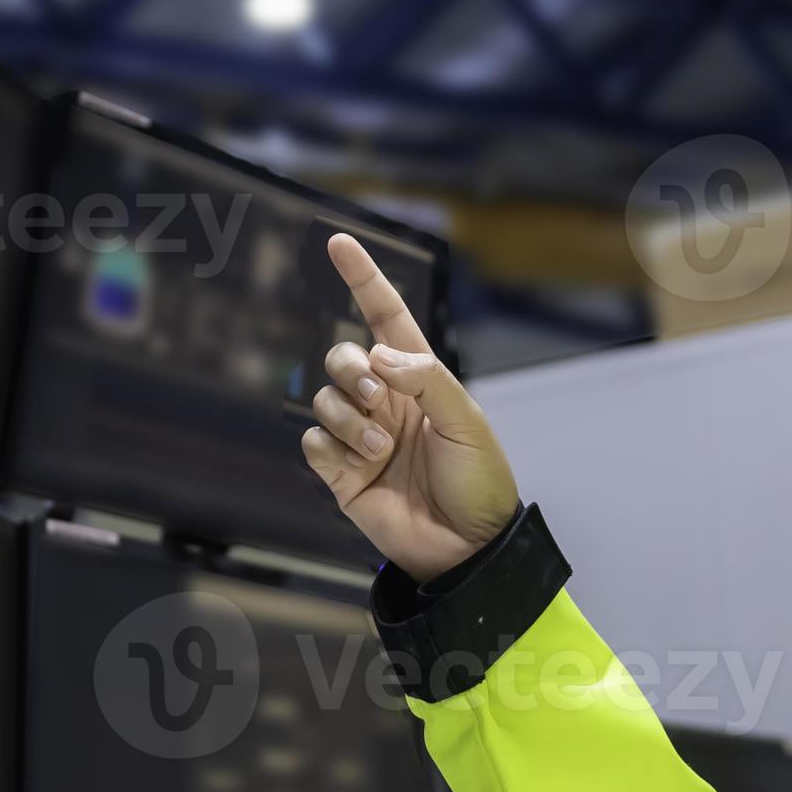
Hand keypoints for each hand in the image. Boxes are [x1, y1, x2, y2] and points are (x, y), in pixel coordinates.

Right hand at [302, 233, 520, 583]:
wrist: (466, 548)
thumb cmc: (478, 482)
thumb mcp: (467, 422)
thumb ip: (426, 379)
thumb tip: (379, 355)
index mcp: (418, 379)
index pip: (385, 317)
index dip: (363, 279)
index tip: (338, 242)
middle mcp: (385, 401)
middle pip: (342, 356)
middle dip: (351, 369)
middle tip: (377, 398)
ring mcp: (360, 436)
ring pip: (323, 399)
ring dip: (349, 419)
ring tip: (381, 448)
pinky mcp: (340, 472)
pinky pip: (312, 442)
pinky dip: (332, 449)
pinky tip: (362, 468)